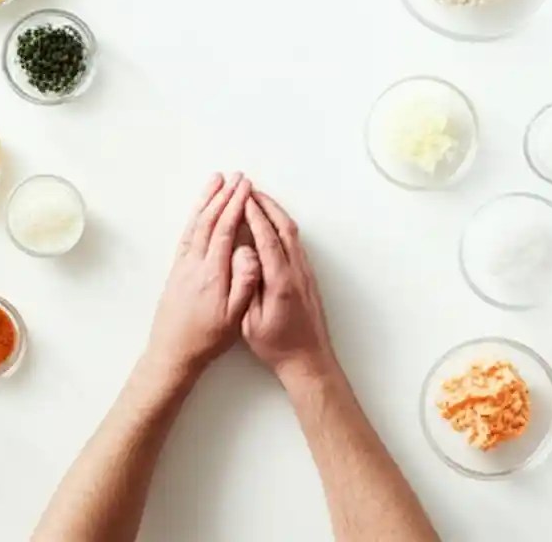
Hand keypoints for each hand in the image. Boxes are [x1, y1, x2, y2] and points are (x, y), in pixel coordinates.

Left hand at [147, 173, 261, 376]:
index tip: (246, 187)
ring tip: (217, 181)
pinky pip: (187, 234)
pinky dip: (195, 216)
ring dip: (206, 200)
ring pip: (195, 224)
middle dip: (224, 195)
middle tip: (237, 176)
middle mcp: (194, 264)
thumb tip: (249, 251)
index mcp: (211, 273)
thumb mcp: (233, 317)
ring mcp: (183, 265)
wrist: (173, 352)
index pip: (223, 229)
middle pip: (208, 220)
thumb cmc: (207, 338)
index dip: (235, 205)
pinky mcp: (177, 270)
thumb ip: (244, 283)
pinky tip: (200, 209)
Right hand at [241, 191, 337, 386]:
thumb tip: (243, 257)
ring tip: (259, 201)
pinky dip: (283, 227)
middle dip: (267, 205)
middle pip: (284, 228)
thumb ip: (247, 287)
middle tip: (250, 190)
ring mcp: (306, 273)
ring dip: (276, 214)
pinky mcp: (308, 278)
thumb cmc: (277, 346)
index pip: (267, 239)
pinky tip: (272, 225)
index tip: (242, 199)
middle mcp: (297, 272)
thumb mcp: (251, 322)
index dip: (254, 216)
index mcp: (281, 282)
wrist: (309, 361)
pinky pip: (296, 244)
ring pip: (293, 234)